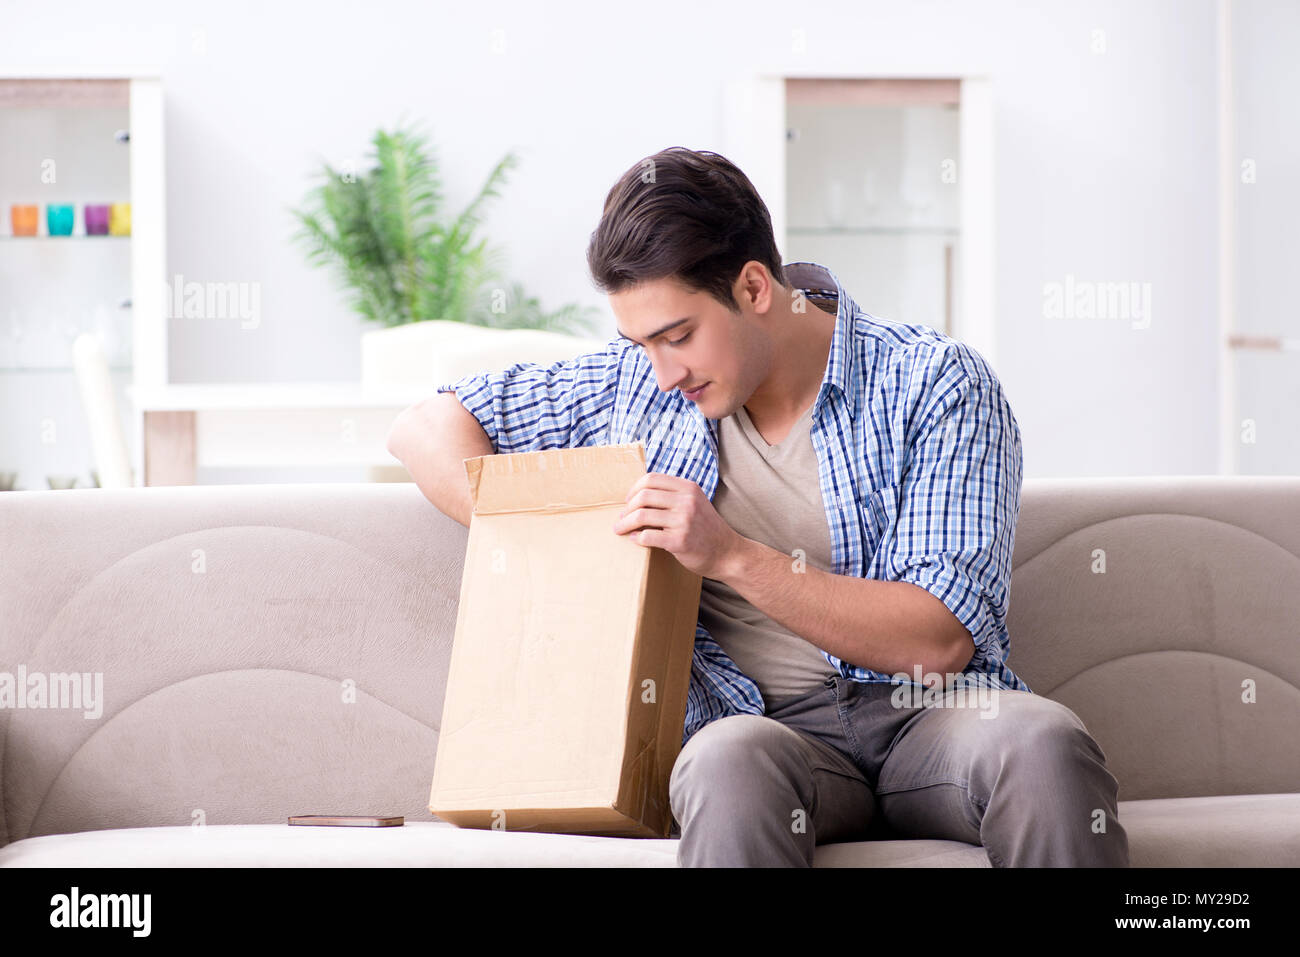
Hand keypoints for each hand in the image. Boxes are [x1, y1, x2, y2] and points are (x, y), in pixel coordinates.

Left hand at [611, 472, 743, 579]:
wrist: (727, 553)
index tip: (628, 501)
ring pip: (641, 516)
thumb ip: (674, 495)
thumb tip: (639, 496)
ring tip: (620, 530)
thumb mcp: (695, 502)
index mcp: (688, 488)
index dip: (634, 489)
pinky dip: (637, 538)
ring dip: (625, 524)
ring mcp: (684, 521)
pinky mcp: (680, 541)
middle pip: (643, 496)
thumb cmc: (706, 529)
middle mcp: (686, 501)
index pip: (651, 479)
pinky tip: (635, 540)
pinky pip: (648, 536)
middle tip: (621, 518)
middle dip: (626, 509)